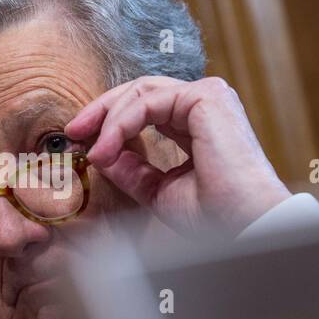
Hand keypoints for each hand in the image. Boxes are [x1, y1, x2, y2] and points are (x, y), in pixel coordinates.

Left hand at [64, 76, 288, 235]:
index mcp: (198, 122)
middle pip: (139, 92)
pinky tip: (106, 147)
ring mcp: (208, 95)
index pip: (145, 108)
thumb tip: (101, 154)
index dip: (109, 121)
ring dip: (107, 119)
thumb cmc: (215, 215)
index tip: (82, 141)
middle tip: (73, 131)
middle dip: (101, 110)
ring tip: (90, 148)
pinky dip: (120, 123)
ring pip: (140, 93)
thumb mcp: (159, 190)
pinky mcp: (206, 96)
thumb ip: (132, 170)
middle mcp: (205, 103)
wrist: (245, 226)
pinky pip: (147, 102)